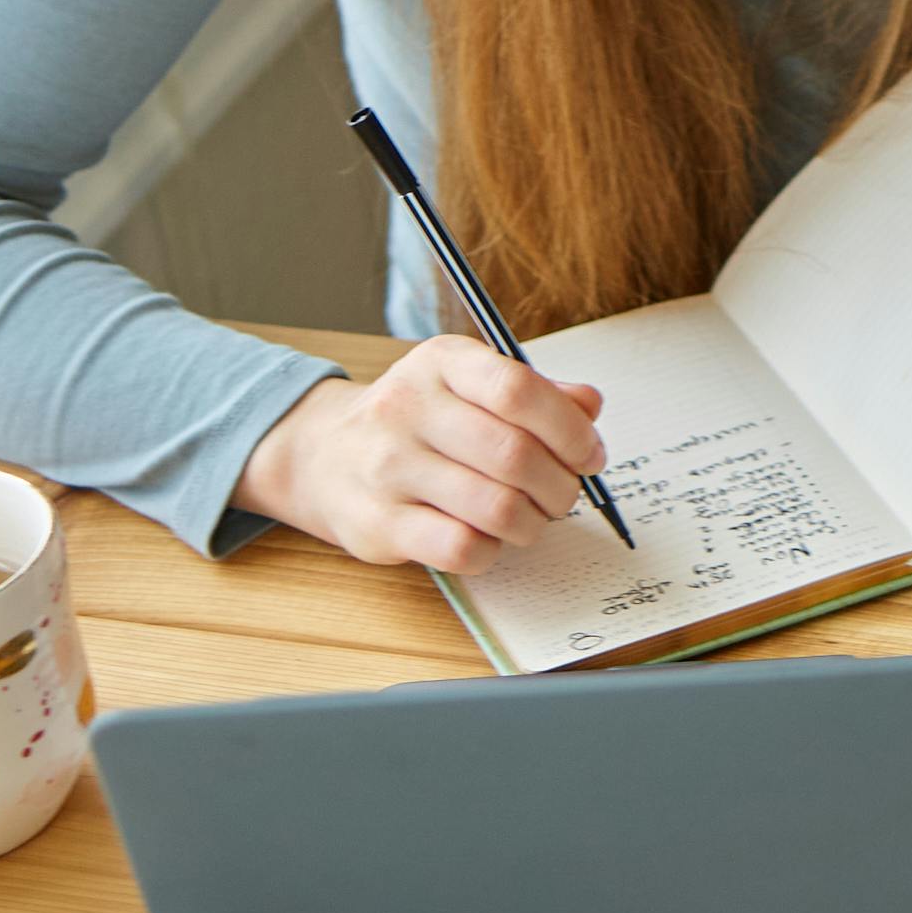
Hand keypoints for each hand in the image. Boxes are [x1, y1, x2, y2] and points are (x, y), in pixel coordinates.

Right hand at [233, 344, 604, 571]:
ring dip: (533, 522)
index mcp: (442, 362)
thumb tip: (590, 406)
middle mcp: (408, 408)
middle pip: (514, 454)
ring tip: (533, 519)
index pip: (518, 389)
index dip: (568, 428)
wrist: (321, 455)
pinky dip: (493, 550)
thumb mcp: (468, 385)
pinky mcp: (377, 524)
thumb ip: (534, 393)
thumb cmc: (416, 420)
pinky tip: (490, 539)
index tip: (590, 455)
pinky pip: (461, 548)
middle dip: (560, 485)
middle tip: (564, 495)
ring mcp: (388, 468)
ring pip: (495, 507)